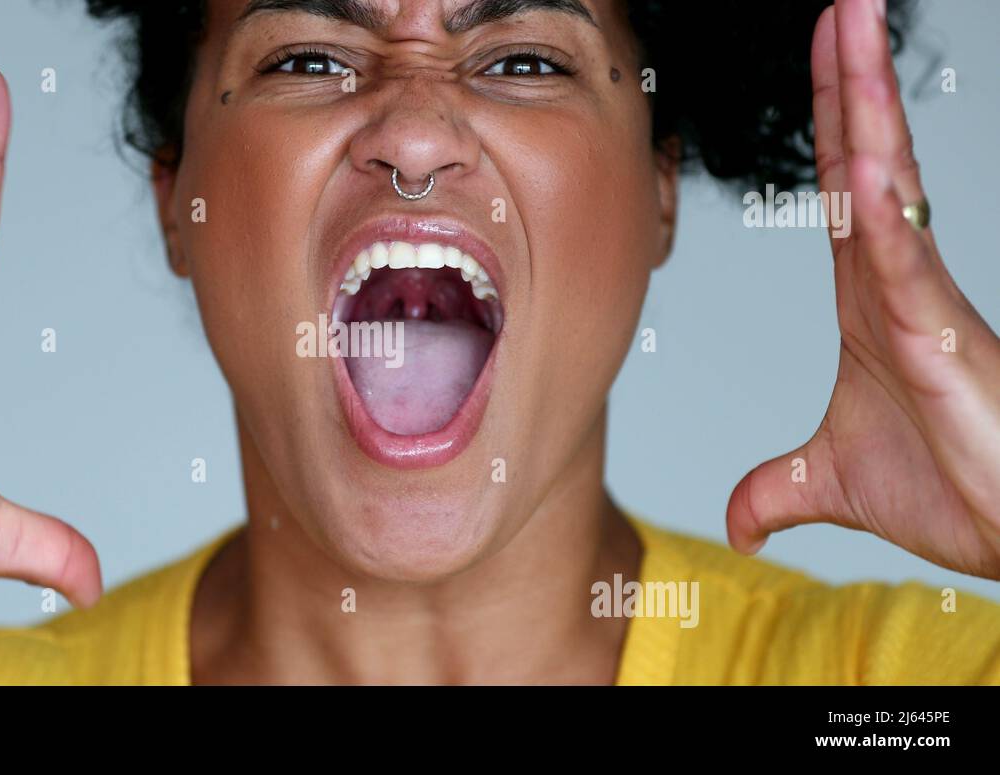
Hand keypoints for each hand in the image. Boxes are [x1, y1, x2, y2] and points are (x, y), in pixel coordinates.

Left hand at [726, 0, 999, 577]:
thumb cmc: (944, 488)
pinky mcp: (941, 337)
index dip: (827, 119)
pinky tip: (862, 164)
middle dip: (848, 80)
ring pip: (886, 189)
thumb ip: (777, 488)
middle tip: (841, 7)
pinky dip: (880, 212)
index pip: (837, 186)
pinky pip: (903, 262)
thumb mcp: (829, 486)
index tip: (820, 50)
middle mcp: (894, 281)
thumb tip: (737, 522)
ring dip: (865, 111)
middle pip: (863, 161)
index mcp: (867, 294)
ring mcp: (920, 301)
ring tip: (852, 33)